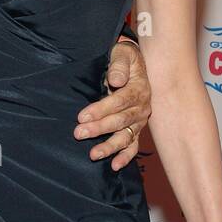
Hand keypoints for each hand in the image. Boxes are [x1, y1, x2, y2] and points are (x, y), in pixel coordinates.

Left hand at [74, 38, 150, 170]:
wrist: (136, 65)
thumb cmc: (125, 59)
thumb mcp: (123, 54)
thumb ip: (119, 65)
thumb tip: (116, 80)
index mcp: (139, 89)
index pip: (119, 101)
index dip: (100, 110)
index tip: (81, 116)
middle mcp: (142, 107)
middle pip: (120, 120)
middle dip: (99, 128)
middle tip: (79, 133)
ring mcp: (140, 120)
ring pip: (125, 136)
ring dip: (109, 146)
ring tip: (93, 154)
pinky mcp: (136, 128)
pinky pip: (133, 145)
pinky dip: (125, 157)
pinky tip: (114, 166)